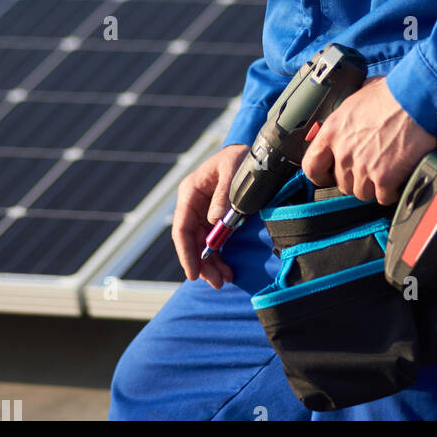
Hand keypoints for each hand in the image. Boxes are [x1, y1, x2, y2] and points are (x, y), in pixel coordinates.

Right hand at [172, 143, 249, 288]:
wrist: (254, 153)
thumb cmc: (241, 157)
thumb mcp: (233, 169)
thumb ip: (223, 193)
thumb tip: (215, 220)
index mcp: (190, 191)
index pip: (182, 227)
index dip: (186, 252)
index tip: (193, 273)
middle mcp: (193, 205)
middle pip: (191, 242)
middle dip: (202, 264)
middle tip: (217, 283)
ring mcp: (203, 213)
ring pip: (202, 246)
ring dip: (211, 265)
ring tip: (224, 280)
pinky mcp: (216, 219)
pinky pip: (214, 242)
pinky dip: (219, 257)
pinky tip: (227, 270)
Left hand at [302, 75, 436, 205]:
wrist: (417, 100)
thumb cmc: (392, 93)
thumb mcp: (359, 95)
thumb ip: (349, 113)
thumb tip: (352, 115)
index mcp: (333, 130)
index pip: (311, 166)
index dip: (320, 175)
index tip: (329, 176)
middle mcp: (344, 151)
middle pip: (342, 183)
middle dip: (356, 178)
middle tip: (371, 167)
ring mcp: (363, 167)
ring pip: (362, 193)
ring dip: (373, 186)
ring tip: (386, 171)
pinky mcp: (384, 178)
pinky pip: (383, 197)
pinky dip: (391, 191)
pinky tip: (398, 178)